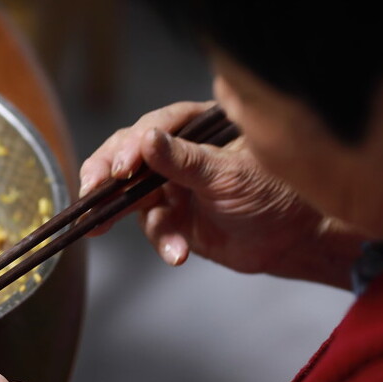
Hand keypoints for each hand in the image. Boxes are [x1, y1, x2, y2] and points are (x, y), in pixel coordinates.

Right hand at [79, 101, 361, 285]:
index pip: (156, 126)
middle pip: (130, 156)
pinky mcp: (172, 217)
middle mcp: (181, 151)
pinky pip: (153, 227)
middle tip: (92, 192)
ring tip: (116, 230)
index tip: (120, 168)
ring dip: (131, 217)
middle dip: (108, 176)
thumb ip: (184, 160)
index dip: (132, 146)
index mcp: (199, 126)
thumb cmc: (272, 194)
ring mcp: (173, 185)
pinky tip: (177, 254)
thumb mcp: (227, 175)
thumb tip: (145, 140)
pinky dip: (162, 241)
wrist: (290, 242)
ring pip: (133, 196)